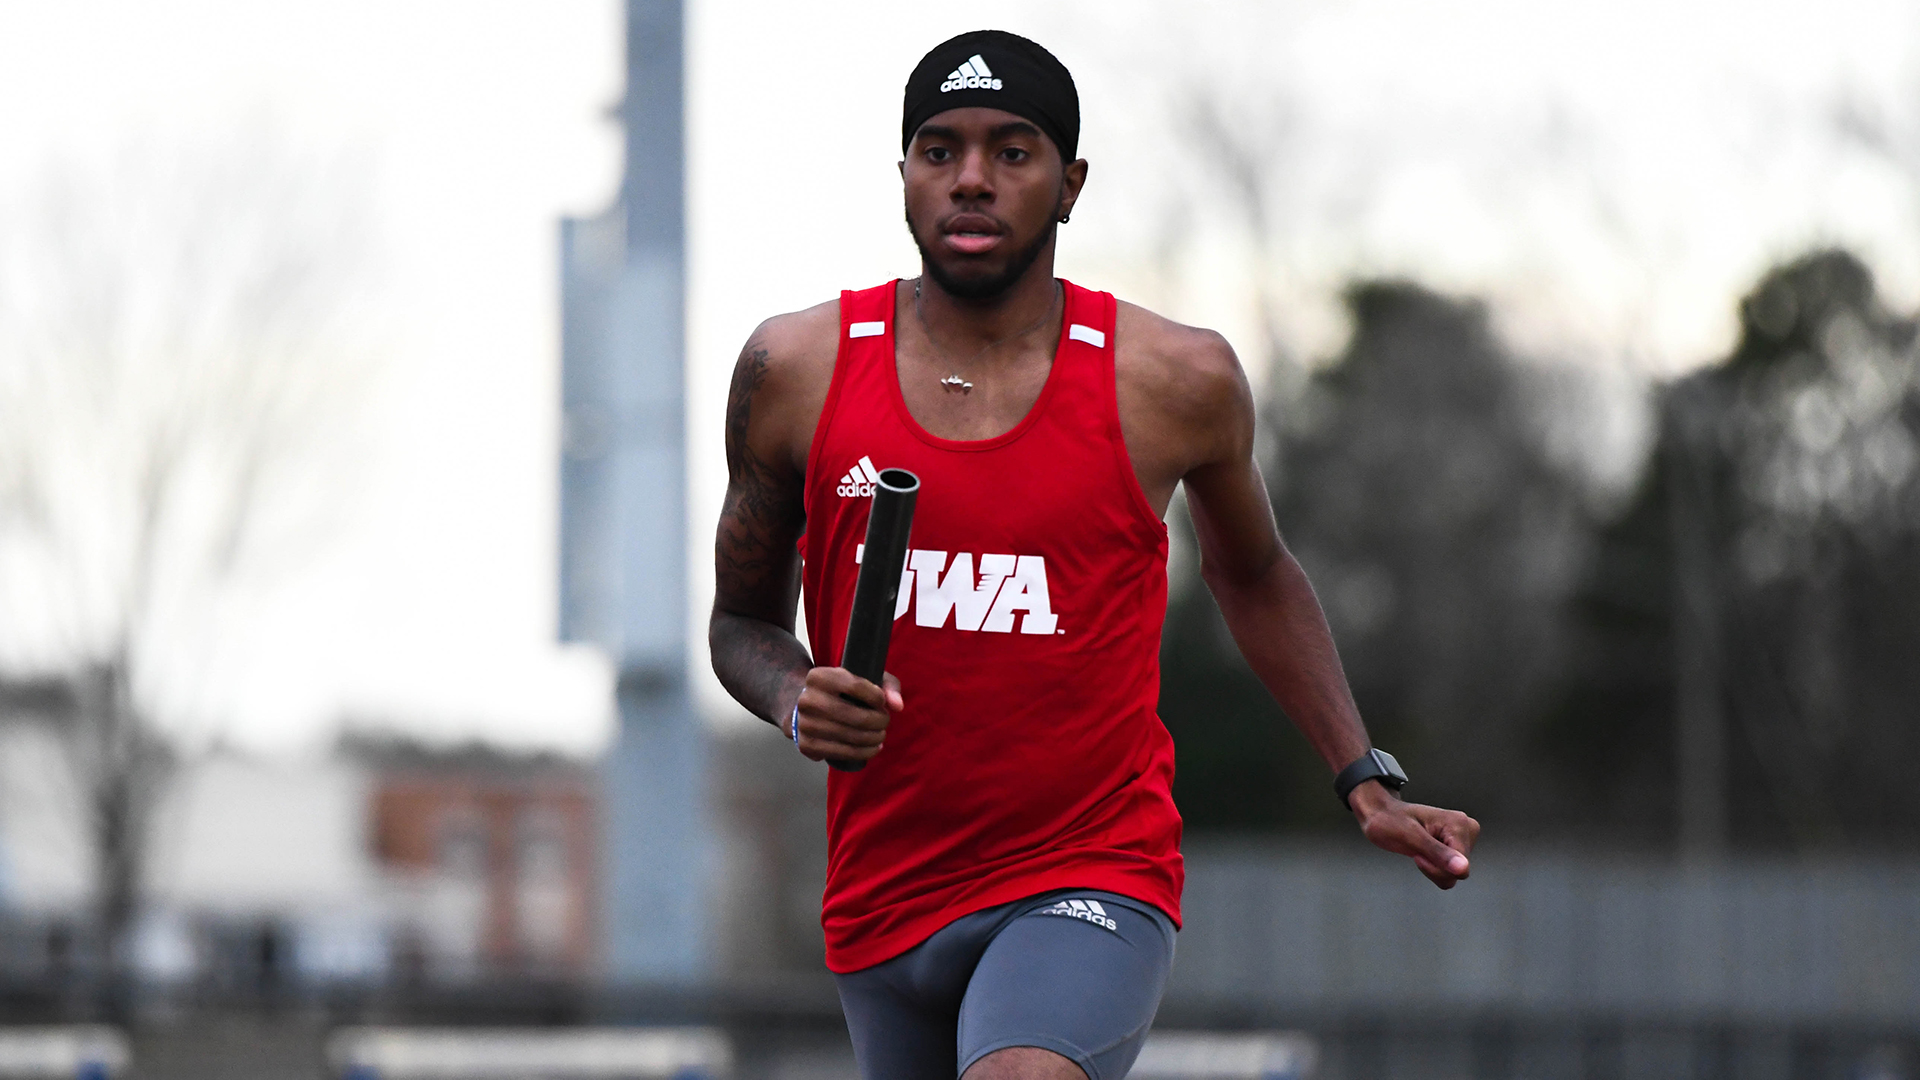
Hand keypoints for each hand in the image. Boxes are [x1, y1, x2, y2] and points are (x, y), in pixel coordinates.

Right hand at [791, 666, 902, 763]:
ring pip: (851, 737)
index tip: (881, 702)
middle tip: (885, 721)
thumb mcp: (862, 677)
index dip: (876, 696)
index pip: (855, 686)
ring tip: (880, 735)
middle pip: (856, 716)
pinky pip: (842, 753)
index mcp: (818, 677)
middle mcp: (807, 700)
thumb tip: (897, 706)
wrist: (807, 708)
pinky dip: (863, 753)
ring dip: (874, 739)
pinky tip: (873, 748)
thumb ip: (886, 685)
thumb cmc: (841, 691)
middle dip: (879, 721)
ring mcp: (805, 724)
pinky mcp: (807, 745)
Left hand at [1349, 782, 1478, 888]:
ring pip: (1455, 874)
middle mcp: (1466, 829)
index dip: (1436, 867)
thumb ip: (1439, 854)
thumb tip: (1463, 868)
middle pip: (1459, 872)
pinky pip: (1449, 871)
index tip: (1418, 853)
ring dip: (1433, 869)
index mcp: (1459, 824)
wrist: (1381, 814)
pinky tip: (1424, 853)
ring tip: (1420, 850)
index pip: (1461, 867)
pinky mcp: (1455, 846)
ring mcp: (1462, 838)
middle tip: (1417, 850)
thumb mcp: (1411, 838)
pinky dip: (1434, 868)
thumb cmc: (1390, 821)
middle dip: (1434, 868)